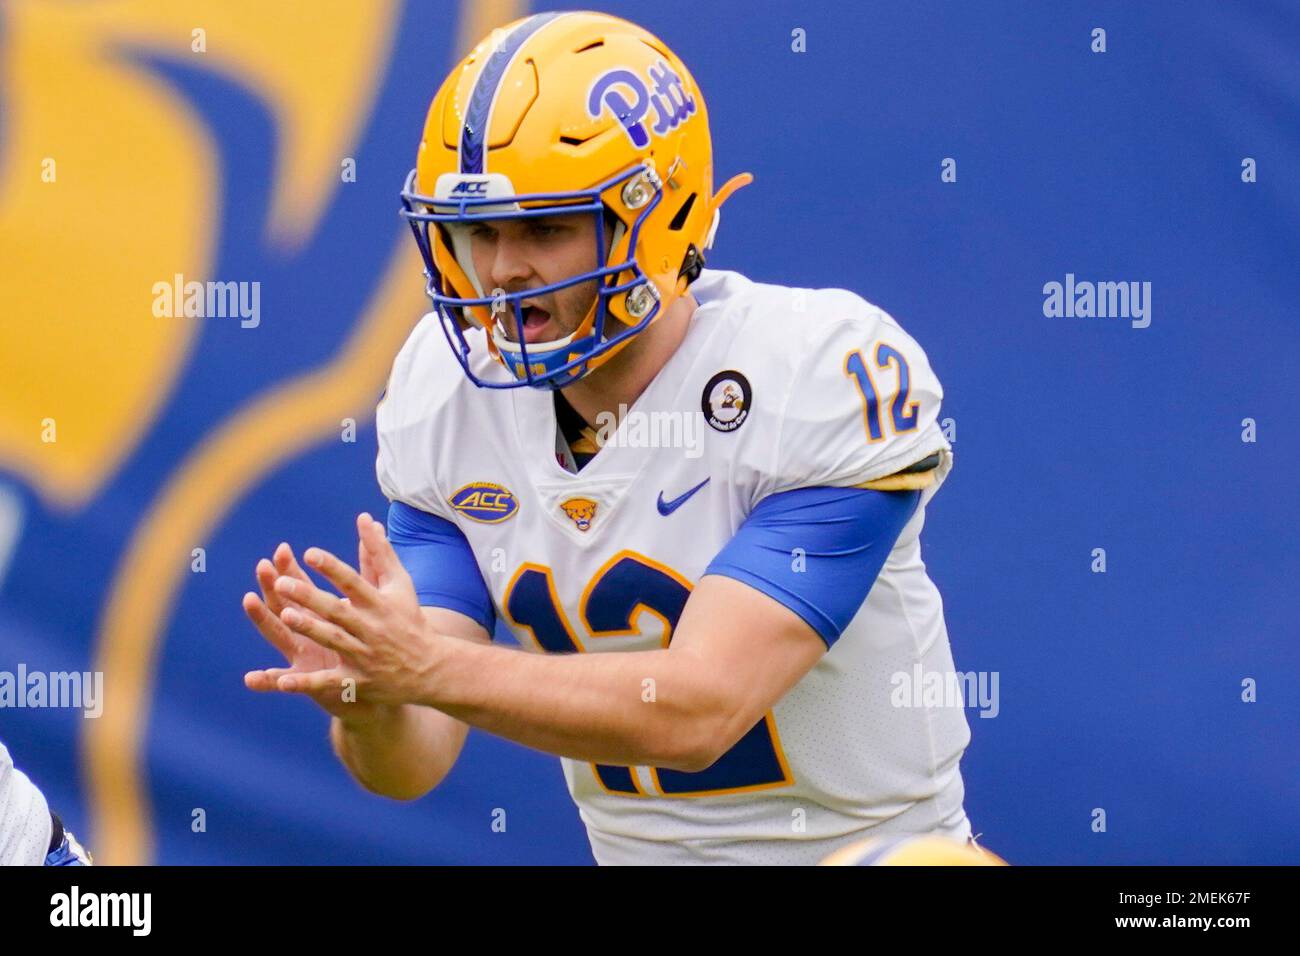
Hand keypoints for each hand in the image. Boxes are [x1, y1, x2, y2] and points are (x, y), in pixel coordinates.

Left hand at [257, 513, 439, 708]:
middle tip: (281, 583)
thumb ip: (380, 552)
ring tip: (284, 615)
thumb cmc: (410, 620)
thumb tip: (365, 518)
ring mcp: (364, 656)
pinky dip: (307, 684)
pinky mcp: (357, 681)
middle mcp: (372, 629)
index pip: (354, 582)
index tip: (310, 553)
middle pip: (337, 611)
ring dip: (309, 629)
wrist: (432, 668)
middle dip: (310, 597)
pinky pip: (329, 682)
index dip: (333, 568)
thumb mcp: (400, 584)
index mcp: (380, 604)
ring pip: (333, 641)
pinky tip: (283, 681)